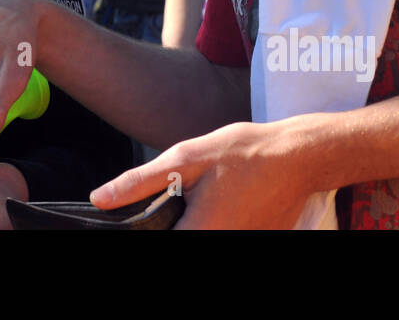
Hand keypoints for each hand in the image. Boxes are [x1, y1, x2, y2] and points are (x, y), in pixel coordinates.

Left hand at [89, 121, 312, 228]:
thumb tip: (100, 198)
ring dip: (191, 222)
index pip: (154, 242)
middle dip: (167, 222)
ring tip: (205, 196)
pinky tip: (218, 202)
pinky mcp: (252, 240)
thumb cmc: (244, 153)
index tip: (145, 213)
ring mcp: (239, 244)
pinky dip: (211, 222)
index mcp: (198, 233)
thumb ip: (140, 182)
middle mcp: (221, 245)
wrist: (298, 158)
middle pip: (178, 240)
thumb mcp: (186, 157)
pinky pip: (221, 235)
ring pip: (199, 238)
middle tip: (183, 195)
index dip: (143, 229)